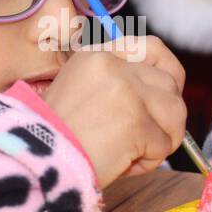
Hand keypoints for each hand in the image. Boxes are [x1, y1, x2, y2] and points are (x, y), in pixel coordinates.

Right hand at [43, 36, 187, 187]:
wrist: (36, 162)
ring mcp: (127, 91)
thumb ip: (119, 85)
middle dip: (165, 116)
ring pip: (175, 113)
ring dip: (160, 140)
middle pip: (170, 84)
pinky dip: (147, 162)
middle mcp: (113, 66)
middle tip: (142, 139)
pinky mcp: (137, 121)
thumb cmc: (56, 139)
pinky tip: (120, 163)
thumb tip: (167, 93)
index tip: (168, 93)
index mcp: (96, 56)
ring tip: (130, 153)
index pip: (153, 48)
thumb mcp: (80, 93)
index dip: (167, 73)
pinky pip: (164, 145)